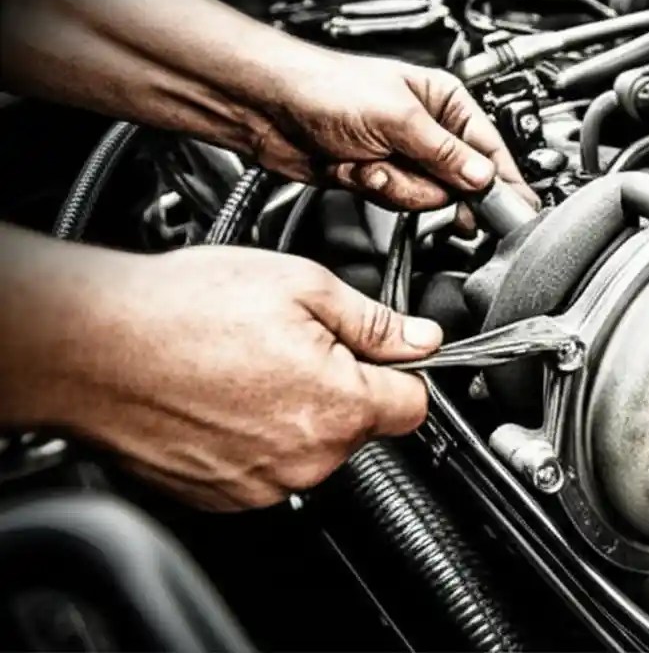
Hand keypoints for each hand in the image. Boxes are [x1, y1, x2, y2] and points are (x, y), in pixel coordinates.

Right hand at [5, 243, 439, 511]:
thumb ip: (377, 322)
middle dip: (340, 386)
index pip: (414, 405)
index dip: (401, 371)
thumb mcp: (303, 286)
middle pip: (359, 427)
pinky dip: (252, 437)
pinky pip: (265, 468)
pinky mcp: (223, 496)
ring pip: (311, 448)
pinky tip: (221, 397)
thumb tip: (423, 338)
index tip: (379, 353)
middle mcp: (308, 458)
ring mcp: (264, 483)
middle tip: (290, 345)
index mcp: (341, 406)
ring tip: (245, 368)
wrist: (92, 345)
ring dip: (293, 413)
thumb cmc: (184, 311)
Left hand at [251, 50, 537, 212]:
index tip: (517, 210)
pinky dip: (374, 190)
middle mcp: (428, 130)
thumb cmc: (324, 88)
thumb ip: (445, 153)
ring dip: (395, 186)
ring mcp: (403, 156)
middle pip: (459, 181)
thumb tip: (482, 177)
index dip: (503, 180)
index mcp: (444, 102)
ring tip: (369, 161)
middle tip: (413, 177)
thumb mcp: (397, 119)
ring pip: (426, 198)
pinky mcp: (378, 177)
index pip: (488, 148)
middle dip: (431, 183)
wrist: (268, 108)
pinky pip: (396, 201)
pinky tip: (354, 168)